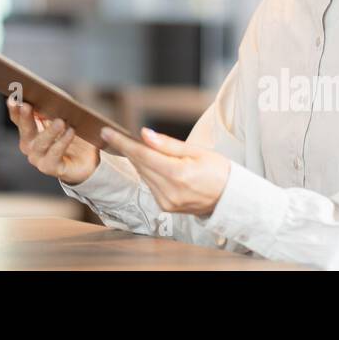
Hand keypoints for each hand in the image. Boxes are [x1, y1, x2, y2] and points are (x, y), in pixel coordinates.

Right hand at [7, 99, 99, 185]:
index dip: (14, 108)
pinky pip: (55, 155)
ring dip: (50, 132)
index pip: (17, 117)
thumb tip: (49, 95)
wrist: (87, 158)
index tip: (13, 98)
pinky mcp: (52, 168)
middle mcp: (29, 145)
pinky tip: (70, 132)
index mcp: (28, 129)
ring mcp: (38, 158)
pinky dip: (62, 142)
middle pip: (25, 130)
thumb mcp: (63, 115)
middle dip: (25, 117)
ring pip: (40, 144)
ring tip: (60, 121)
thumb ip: (53, 106)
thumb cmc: (72, 132)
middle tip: (28, 106)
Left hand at [101, 127, 229, 217]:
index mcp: (178, 174)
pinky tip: (152, 164)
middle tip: (116, 134)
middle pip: (140, 164)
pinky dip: (148, 172)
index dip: (122, 142)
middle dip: (128, 148)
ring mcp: (166, 202)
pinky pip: (150, 184)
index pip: (143, 155)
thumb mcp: (196, 151)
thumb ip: (167, 144)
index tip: (107, 132)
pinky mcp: (165, 207)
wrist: (231, 198)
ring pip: (143, 174)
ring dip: (138, 160)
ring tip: (139, 147)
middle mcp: (169, 191)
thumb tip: (143, 134)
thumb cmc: (218, 170)